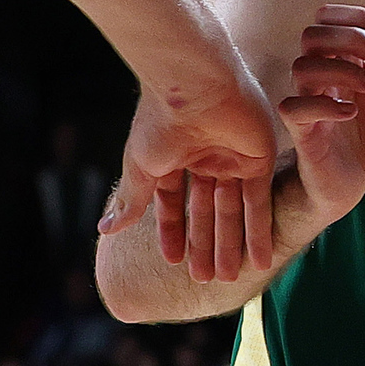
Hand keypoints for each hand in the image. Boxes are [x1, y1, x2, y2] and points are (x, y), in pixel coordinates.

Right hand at [108, 50, 284, 283]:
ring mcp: (232, 158)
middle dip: (204, 245)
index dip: (173, 232)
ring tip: (229, 279)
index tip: (172, 261)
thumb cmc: (162, 121)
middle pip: (205, 211)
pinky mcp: (258, 158)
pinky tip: (260, 260)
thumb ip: (133, 201)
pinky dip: (259, 232)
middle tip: (204, 280)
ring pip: (231, 212)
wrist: (196, 85)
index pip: (173, 203)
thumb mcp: (143, 168)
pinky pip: (259, 203)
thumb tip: (103, 231)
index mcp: (173, 157)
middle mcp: (204, 158)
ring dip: (230, 245)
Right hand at [268, 9, 364, 258]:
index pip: (328, 18)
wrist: (355, 183)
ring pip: (302, 67)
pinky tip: (352, 112)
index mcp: (341, 62)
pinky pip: (294, 108)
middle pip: (312, 35)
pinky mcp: (301, 132)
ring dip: (343, 70)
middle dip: (350, 37)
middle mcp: (320, 78)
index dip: (355, 15)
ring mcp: (308, 103)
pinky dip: (325, 105)